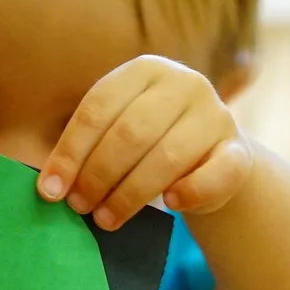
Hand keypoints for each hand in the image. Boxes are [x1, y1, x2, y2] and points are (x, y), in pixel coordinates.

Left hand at [36, 57, 254, 230]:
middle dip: (97, 175)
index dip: (70, 152)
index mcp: (145, 70)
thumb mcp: (120, 130)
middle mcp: (184, 83)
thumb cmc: (152, 144)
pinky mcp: (239, 151)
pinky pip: (214, 176)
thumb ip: (90, 147)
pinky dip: (189, 192)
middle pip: (130, 132)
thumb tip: (50, 188)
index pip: (98, 108)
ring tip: (105, 219)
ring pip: (166, 157)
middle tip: (79, 206)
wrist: (213, 158)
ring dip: (130, 194)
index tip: (50, 191)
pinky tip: (168, 205)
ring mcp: (216, 115)